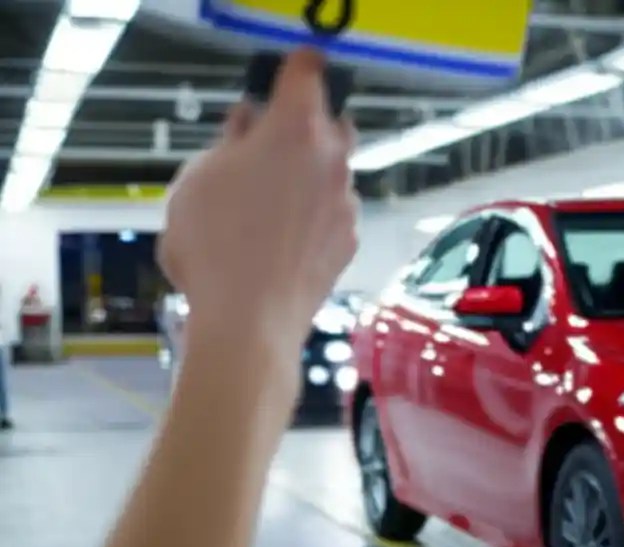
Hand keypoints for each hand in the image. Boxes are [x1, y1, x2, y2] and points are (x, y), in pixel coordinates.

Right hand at [159, 49, 358, 355]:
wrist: (250, 321)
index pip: (308, 71)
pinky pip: (332, 211)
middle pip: (332, 122)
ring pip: (332, 171)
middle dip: (305, 126)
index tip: (281, 78)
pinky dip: (312, 214)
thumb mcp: (197, 179)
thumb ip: (229, 144)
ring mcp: (347, 201)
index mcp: (295, 128)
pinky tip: (278, 238)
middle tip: (266, 143)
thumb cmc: (215, 246)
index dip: (295, 69)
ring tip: (263, 203)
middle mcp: (332, 159)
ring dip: (307, 176)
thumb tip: (245, 127)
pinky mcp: (349, 239)